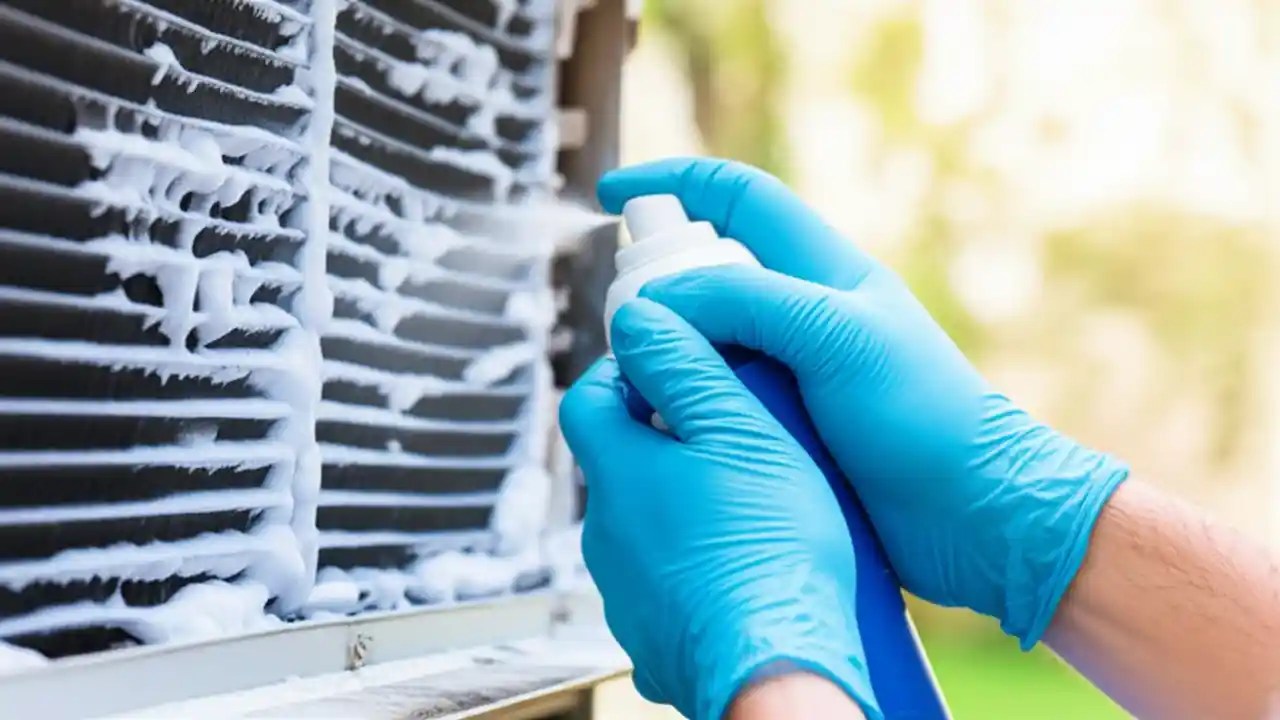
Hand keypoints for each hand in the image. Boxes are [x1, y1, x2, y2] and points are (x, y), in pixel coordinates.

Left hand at [559, 299, 879, 719]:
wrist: (777, 667)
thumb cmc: (770, 550)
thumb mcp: (740, 432)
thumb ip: (684, 368)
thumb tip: (637, 317)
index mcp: (621, 474)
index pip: (586, 399)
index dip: (623, 373)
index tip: (671, 370)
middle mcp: (606, 535)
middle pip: (619, 465)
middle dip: (665, 442)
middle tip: (730, 437)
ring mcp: (623, 593)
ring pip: (644, 527)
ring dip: (682, 508)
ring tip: (748, 509)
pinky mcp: (649, 637)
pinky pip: (663, 586)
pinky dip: (693, 569)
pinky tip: (743, 570)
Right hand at [598, 157, 1128, 647]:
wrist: (971, 515)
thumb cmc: (924, 418)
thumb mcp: (837, 338)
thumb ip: (749, 301)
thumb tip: (661, 297)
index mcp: (822, 272)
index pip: (738, 198)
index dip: (674, 183)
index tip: (612, 197)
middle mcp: (800, 315)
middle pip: (706, 272)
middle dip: (655, 284)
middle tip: (624, 327)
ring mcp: (790, 373)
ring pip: (703, 341)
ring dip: (666, 353)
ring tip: (639, 383)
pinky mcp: (782, 427)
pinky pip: (715, 398)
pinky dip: (684, 403)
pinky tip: (667, 426)